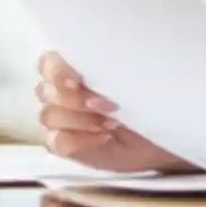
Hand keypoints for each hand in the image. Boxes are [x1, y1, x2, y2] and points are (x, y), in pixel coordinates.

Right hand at [35, 51, 192, 172]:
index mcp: (73, 70)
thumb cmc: (145, 98)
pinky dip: (79, 140)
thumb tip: (95, 61)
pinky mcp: (65, 145)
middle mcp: (60, 93)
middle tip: (109, 104)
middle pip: (45, 91)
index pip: (47, 63)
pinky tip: (104, 138)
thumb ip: (106, 69)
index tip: (79, 82)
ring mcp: (60, 121)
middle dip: (76, 98)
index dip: (58, 72)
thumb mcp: (131, 78)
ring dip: (81, 119)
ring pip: (49, 115)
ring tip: (112, 123)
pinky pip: (56, 142)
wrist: (160, 132)